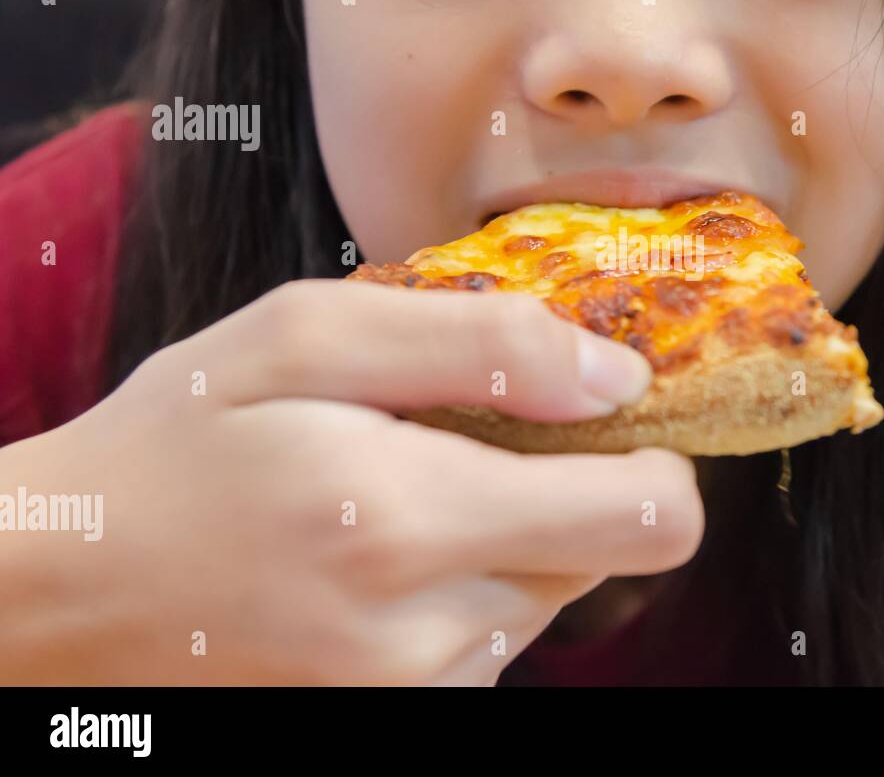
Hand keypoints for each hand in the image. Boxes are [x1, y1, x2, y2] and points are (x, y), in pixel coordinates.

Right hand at [0, 280, 704, 683]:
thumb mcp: (304, 340)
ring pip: (548, 590)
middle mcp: (432, 636)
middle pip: (603, 549)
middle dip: (561, 482)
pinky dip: (464, 581)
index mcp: (412, 524)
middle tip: (458, 437)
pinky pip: (492, 633)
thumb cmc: (175, 446)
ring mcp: (417, 694)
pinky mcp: (401, 715)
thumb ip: (480, 345)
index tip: (595, 410)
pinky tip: (376, 547)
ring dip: (505, 530)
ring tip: (395, 491)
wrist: (61, 594)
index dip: (651, 452)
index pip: (651, 516)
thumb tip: (615, 377)